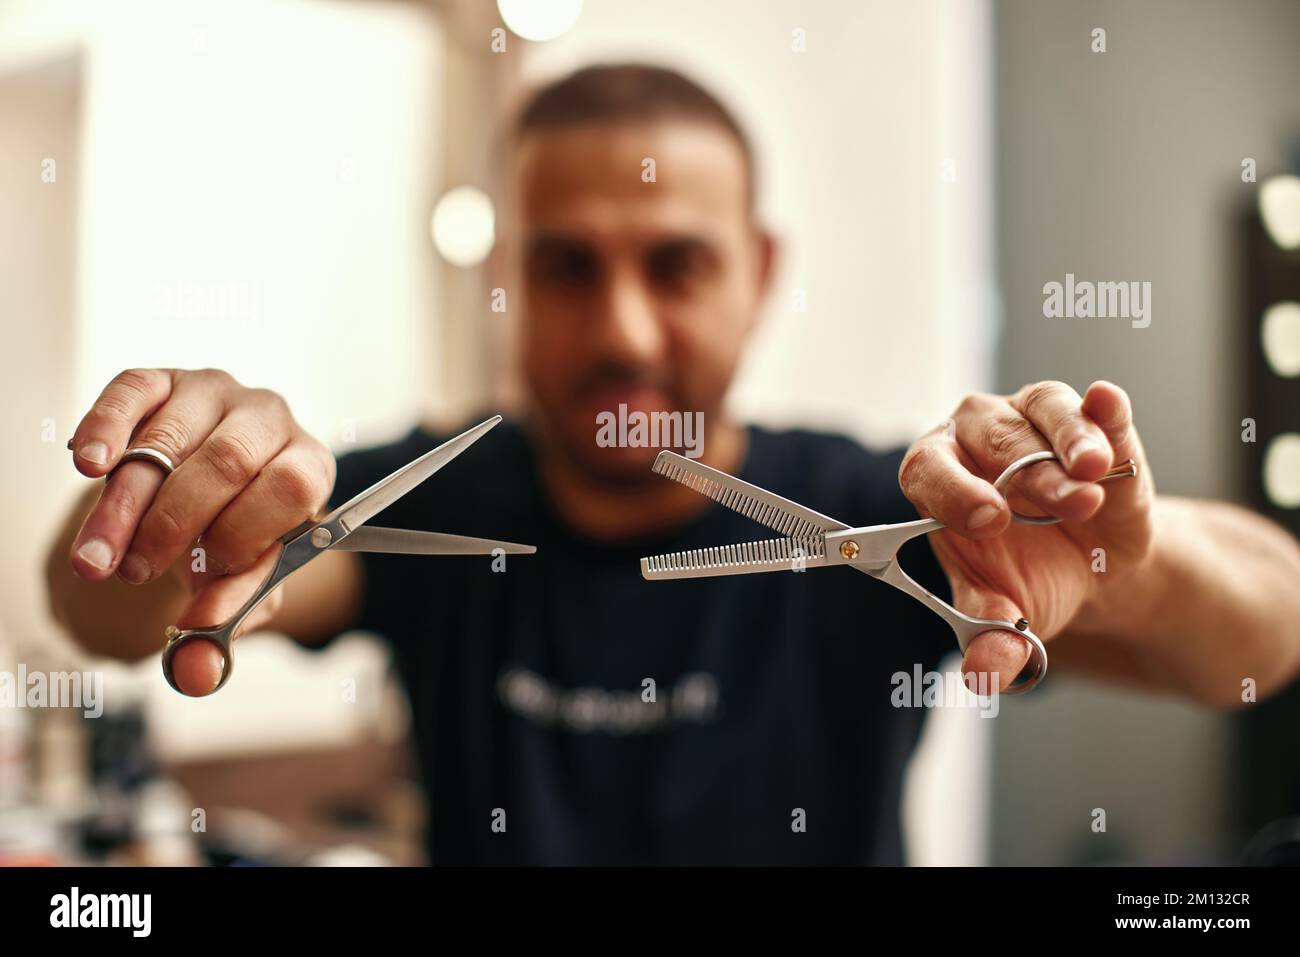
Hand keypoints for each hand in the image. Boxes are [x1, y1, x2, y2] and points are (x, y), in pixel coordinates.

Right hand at [67, 369, 334, 693]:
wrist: (204, 499)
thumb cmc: (233, 540)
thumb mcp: (242, 586)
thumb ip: (226, 625)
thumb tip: (196, 672)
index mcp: (309, 465)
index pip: (292, 489)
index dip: (245, 537)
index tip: (203, 582)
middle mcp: (270, 418)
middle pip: (226, 462)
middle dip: (174, 525)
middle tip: (133, 574)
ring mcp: (216, 392)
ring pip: (168, 440)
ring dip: (125, 505)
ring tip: (98, 558)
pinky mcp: (163, 381)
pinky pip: (133, 392)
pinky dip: (107, 428)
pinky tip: (89, 466)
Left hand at [899, 380, 1155, 689]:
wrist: (1093, 571)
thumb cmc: (1029, 580)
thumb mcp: (1009, 615)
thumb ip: (992, 638)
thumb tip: (986, 673)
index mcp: (937, 479)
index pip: (927, 471)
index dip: (954, 490)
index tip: (989, 519)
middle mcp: (977, 436)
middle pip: (994, 441)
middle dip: (1032, 476)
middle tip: (1068, 504)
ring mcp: (1031, 418)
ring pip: (1044, 414)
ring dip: (1071, 444)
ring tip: (1093, 477)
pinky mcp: (1088, 418)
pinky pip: (1093, 405)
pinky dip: (1104, 408)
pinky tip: (1107, 402)